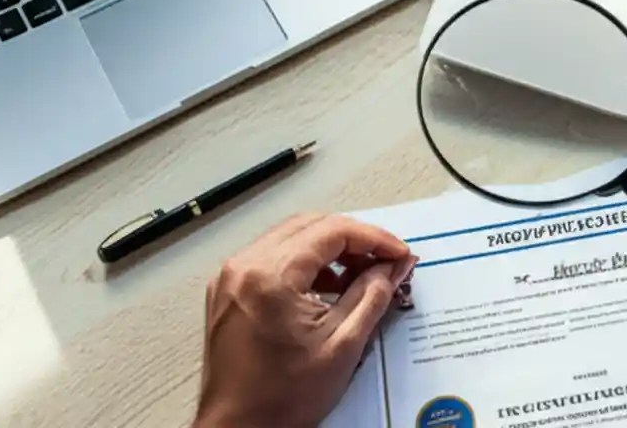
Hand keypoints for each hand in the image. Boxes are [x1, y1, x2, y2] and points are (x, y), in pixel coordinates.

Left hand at [195, 214, 416, 427]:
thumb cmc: (279, 400)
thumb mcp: (343, 345)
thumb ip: (372, 296)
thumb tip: (391, 267)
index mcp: (270, 277)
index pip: (332, 231)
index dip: (374, 239)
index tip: (397, 254)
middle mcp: (244, 268)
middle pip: (311, 225)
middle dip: (354, 239)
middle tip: (383, 261)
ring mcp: (232, 278)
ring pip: (292, 237)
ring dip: (330, 249)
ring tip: (360, 277)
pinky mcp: (229, 291)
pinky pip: (273, 257)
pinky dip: (305, 264)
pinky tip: (328, 288)